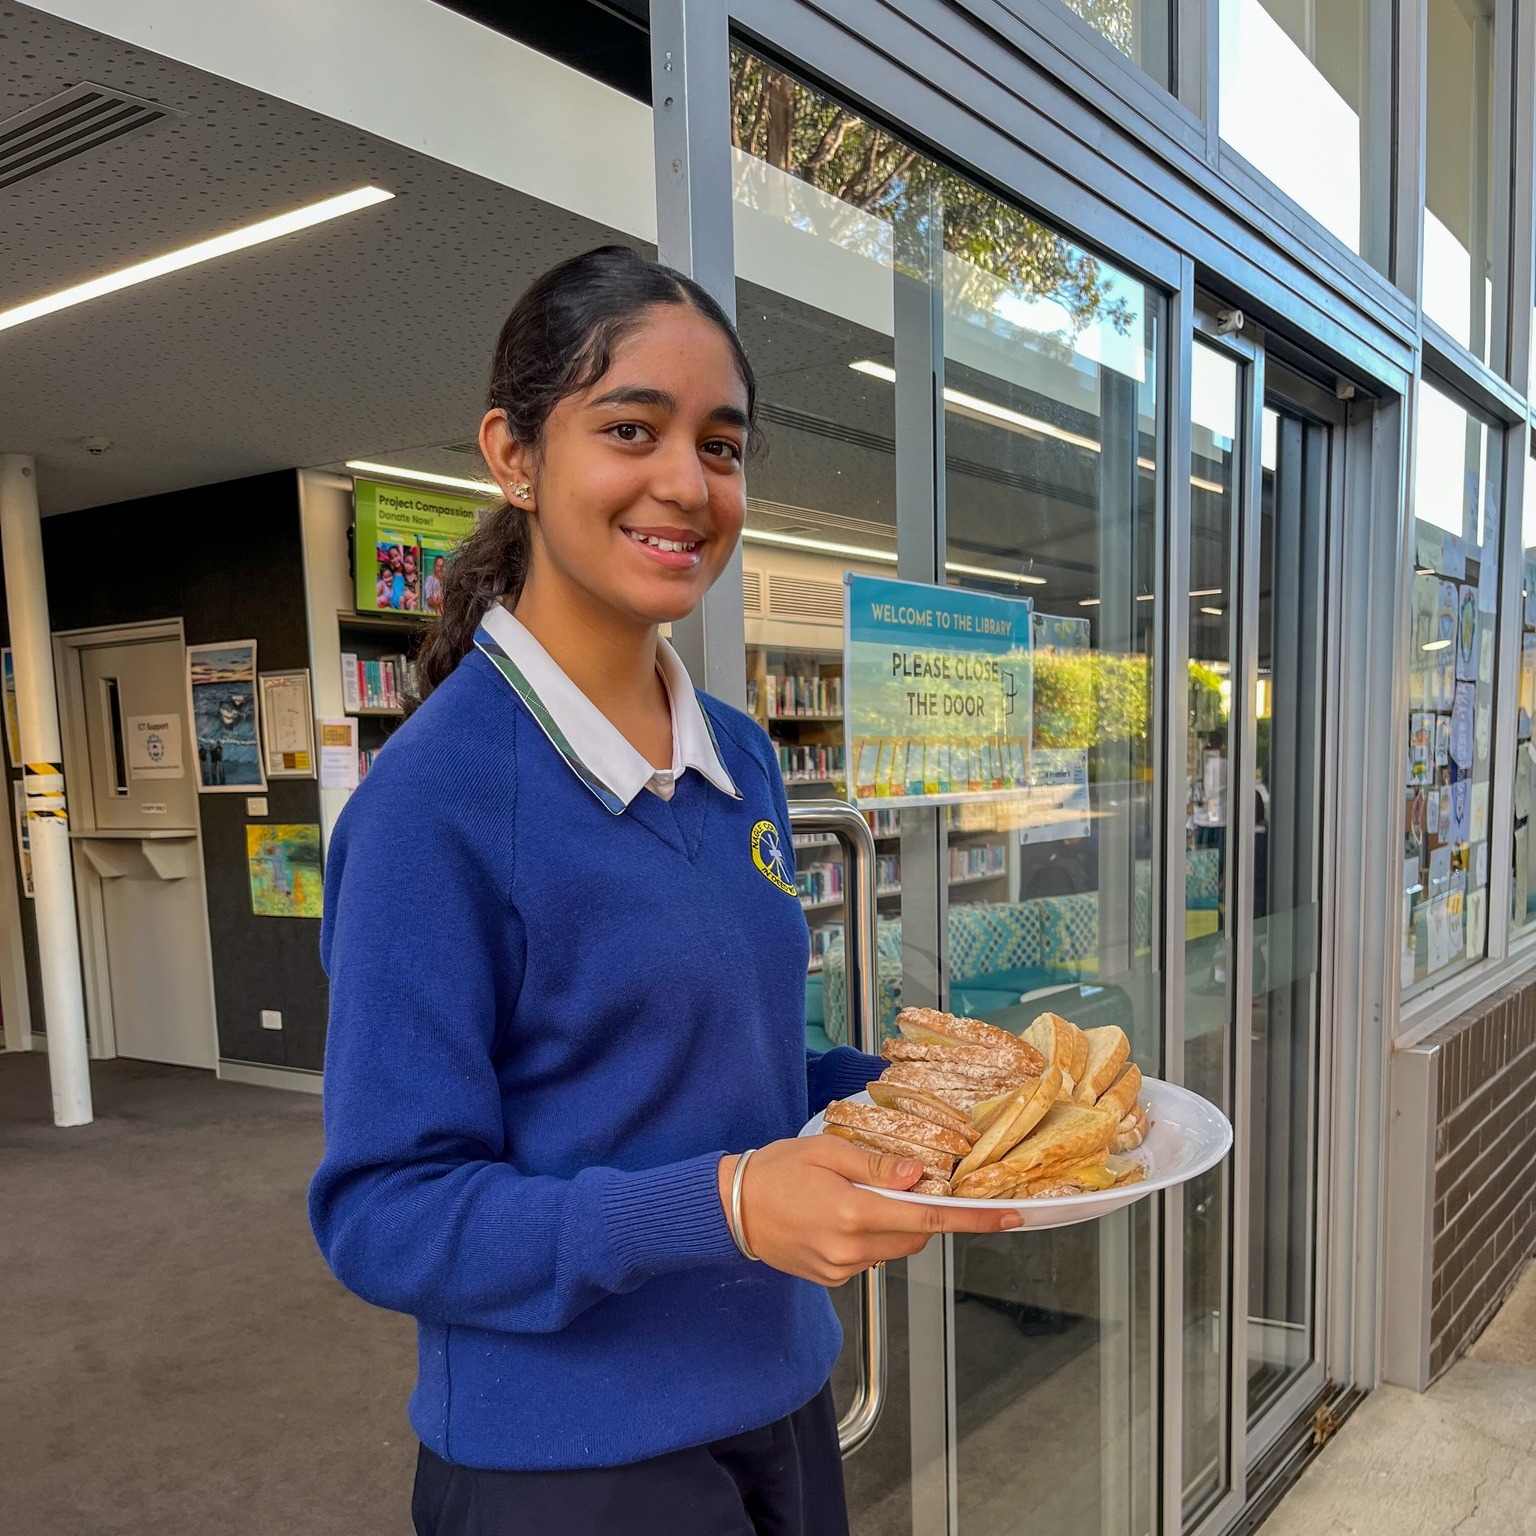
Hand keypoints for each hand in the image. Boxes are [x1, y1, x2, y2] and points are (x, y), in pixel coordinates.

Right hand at [718, 1137, 1021, 1285]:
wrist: (730, 1209)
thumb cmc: (776, 1170)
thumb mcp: (827, 1152)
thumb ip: (877, 1166)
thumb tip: (921, 1176)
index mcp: (854, 1213)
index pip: (929, 1220)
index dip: (973, 1219)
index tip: (1011, 1217)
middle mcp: (853, 1249)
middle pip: (916, 1236)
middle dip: (922, 1212)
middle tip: (906, 1181)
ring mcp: (843, 1269)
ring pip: (895, 1247)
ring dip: (896, 1223)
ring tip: (862, 1194)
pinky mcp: (833, 1278)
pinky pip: (871, 1257)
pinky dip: (872, 1235)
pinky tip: (843, 1214)